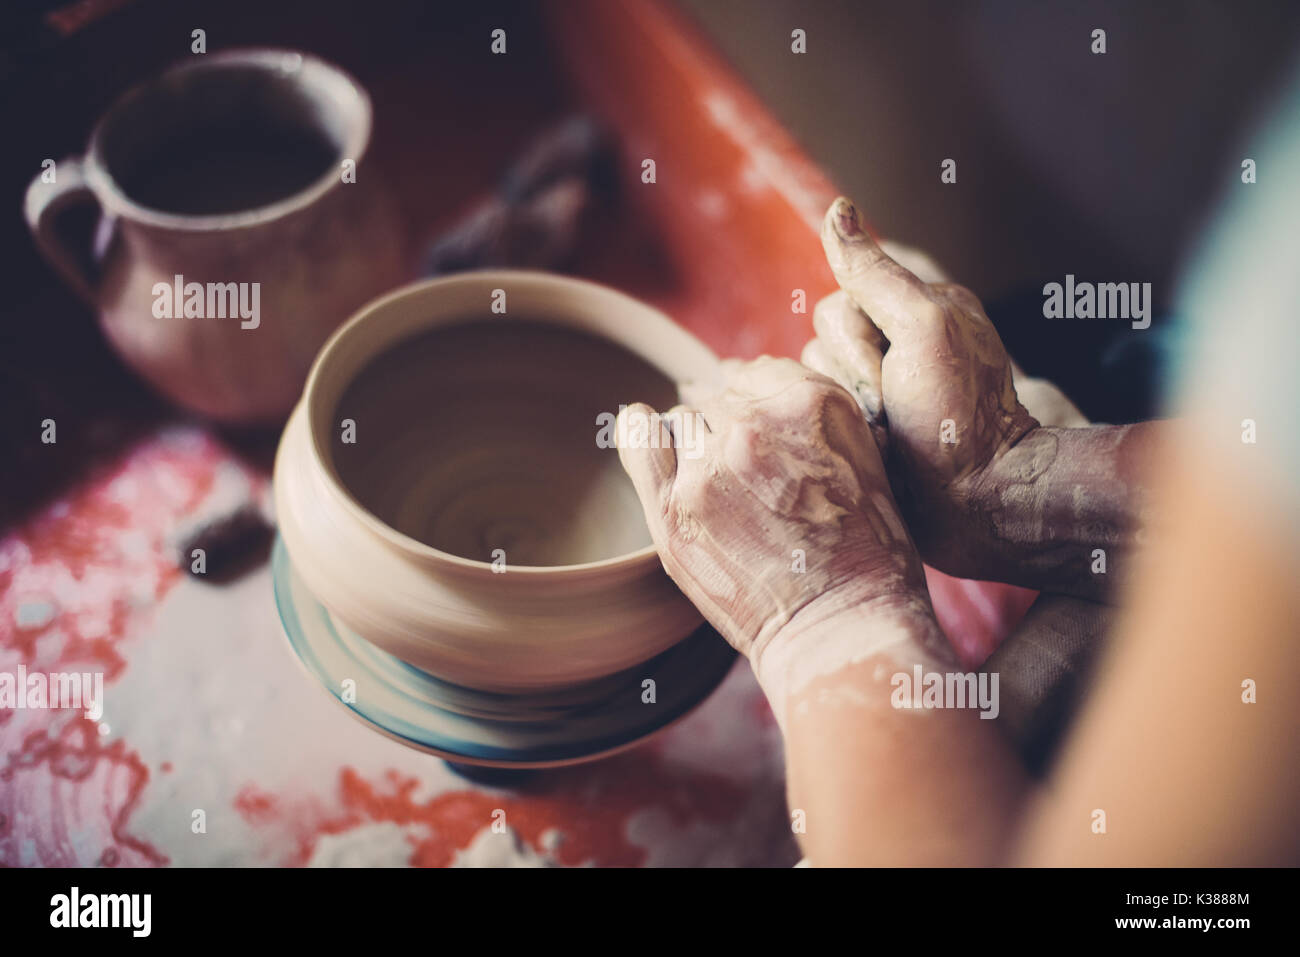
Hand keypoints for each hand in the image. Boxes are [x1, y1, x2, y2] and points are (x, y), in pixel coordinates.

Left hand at [616, 357, 937, 709]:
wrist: (840, 627)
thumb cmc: (867, 554)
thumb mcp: (864, 460)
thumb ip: (812, 420)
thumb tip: (760, 389)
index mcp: (812, 402)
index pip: (760, 374)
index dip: (759, 404)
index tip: (763, 438)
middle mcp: (755, 423)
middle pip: (720, 399)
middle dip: (730, 432)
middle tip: (748, 483)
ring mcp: (708, 465)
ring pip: (682, 421)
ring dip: (695, 448)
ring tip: (720, 493)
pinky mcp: (671, 507)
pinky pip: (637, 436)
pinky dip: (643, 437)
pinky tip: (655, 450)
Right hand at [802, 197, 1039, 577]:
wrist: (977, 503)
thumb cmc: (959, 419)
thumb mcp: (922, 331)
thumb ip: (875, 274)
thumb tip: (837, 209)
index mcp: (914, 311)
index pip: (837, 306)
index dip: (856, 346)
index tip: (897, 376)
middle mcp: (892, 345)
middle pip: (820, 346)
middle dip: (852, 384)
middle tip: (893, 413)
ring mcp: (877, 391)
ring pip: (814, 384)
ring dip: (847, 414)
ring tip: (887, 437)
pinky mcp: (864, 430)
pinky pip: (818, 418)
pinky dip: (840, 436)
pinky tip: (872, 451)